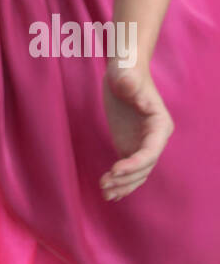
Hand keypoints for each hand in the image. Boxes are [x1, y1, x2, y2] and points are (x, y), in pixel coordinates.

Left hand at [100, 64, 172, 199]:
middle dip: (126, 179)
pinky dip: (121, 182)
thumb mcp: (125, 74)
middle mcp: (155, 138)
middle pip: (145, 167)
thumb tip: (131, 88)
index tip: (115, 169)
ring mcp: (142, 144)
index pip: (151, 151)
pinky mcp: (130, 145)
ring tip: (105, 193)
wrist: (123, 70)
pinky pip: (129, 169)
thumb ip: (129, 82)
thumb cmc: (127, 70)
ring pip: (138, 173)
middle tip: (104, 185)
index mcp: (160, 124)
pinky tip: (110, 193)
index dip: (135, 164)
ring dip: (123, 186)